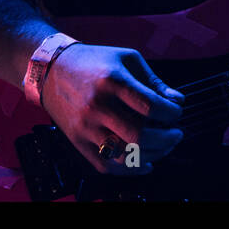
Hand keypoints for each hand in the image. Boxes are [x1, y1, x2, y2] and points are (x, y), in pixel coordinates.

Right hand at [41, 43, 183, 174]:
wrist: (52, 70)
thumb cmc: (93, 61)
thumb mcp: (127, 59)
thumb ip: (153, 81)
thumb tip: (177, 100)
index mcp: (112, 81)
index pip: (151, 106)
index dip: (172, 112)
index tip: (176, 111)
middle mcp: (97, 106)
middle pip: (140, 135)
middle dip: (167, 138)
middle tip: (176, 133)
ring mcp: (86, 127)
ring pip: (125, 155)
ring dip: (152, 155)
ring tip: (163, 147)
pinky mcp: (78, 141)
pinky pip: (107, 165)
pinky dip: (130, 169)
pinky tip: (145, 162)